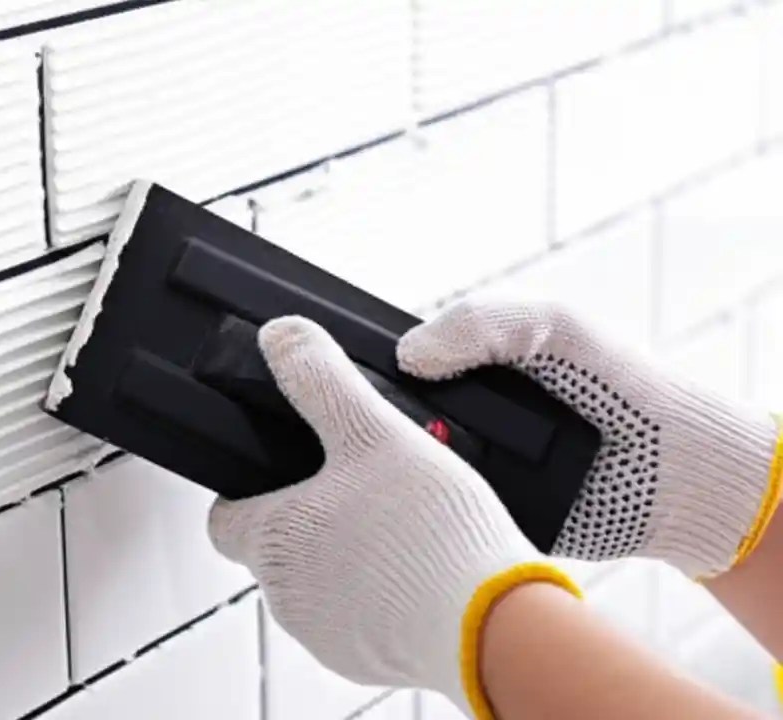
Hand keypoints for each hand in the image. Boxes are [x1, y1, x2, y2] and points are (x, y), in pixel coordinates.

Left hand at [207, 316, 577, 715]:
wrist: (495, 625)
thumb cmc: (430, 534)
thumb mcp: (371, 430)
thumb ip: (319, 379)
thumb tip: (281, 339)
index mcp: (271, 540)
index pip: (223, 517)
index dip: (246, 489)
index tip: (279, 471)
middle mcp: (286, 596)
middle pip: (275, 547)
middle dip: (310, 515)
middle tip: (361, 485)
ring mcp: (326, 636)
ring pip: (318, 582)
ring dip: (347, 554)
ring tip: (401, 521)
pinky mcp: (368, 662)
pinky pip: (361, 617)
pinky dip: (382, 592)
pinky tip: (422, 564)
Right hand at [398, 300, 780, 578]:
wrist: (673, 469)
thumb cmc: (618, 384)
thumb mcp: (552, 327)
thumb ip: (481, 323)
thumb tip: (408, 356)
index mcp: (475, 369)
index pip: (401, 370)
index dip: (379, 372)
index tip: (358, 377)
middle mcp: (468, 419)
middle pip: (399, 420)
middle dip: (392, 422)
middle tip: (390, 423)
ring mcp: (478, 468)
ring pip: (416, 468)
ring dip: (411, 465)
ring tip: (411, 461)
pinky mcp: (491, 514)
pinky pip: (449, 511)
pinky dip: (439, 503)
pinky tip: (435, 493)